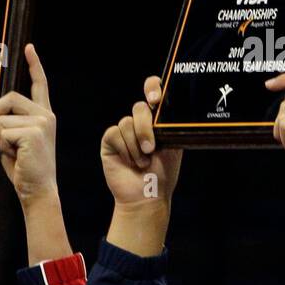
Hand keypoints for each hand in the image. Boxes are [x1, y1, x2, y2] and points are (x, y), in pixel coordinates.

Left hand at [0, 44, 57, 201]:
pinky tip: (15, 158)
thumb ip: (10, 124)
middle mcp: (46, 116)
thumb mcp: (16, 142)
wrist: (38, 192)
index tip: (29, 48)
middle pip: (9, 98)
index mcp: (44, 116)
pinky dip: (1, 146)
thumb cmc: (26, 171)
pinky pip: (2, 132)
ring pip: (2, 119)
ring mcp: (41, 123)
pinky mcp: (33, 132)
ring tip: (13, 154)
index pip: (40, 85)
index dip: (35, 65)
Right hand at [101, 75, 181, 208]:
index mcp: (157, 119)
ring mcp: (124, 132)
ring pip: (126, 123)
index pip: (153, 90)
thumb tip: (165, 106)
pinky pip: (114, 133)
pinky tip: (130, 162)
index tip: (155, 100)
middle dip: (145, 128)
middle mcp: (140, 123)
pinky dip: (124, 149)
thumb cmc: (163, 174)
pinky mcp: (110, 141)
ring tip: (142, 163)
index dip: (152, 88)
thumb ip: (168, 124)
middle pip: (139, 108)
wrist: (147, 196)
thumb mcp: (173, 145)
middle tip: (151, 149)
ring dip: (136, 146)